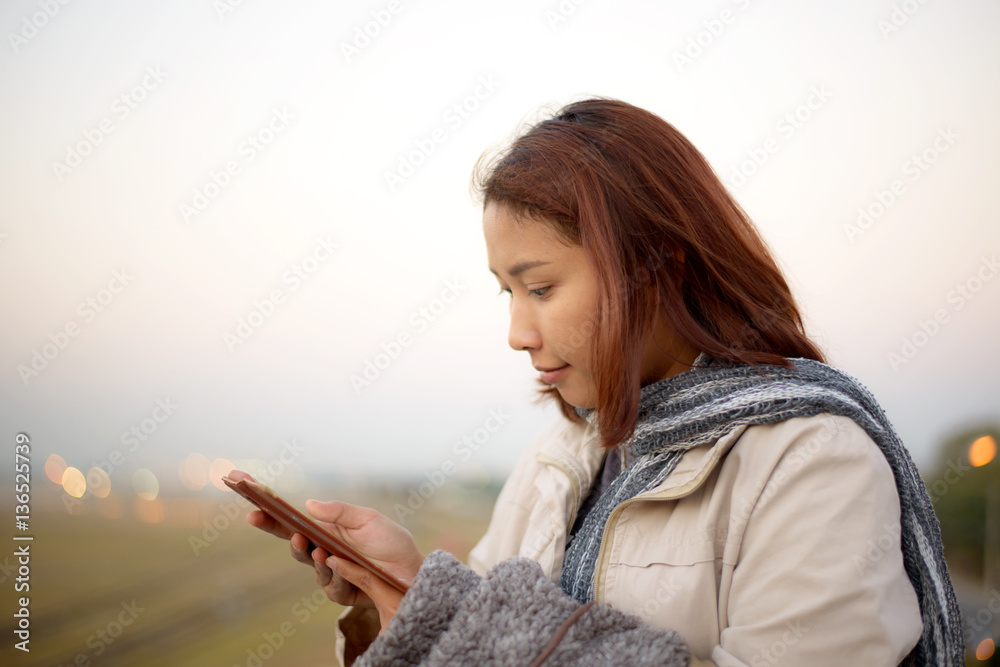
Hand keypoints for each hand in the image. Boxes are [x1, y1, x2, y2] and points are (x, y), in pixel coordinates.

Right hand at [233, 469, 422, 623]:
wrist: (411, 571)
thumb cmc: (389, 542)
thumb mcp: (367, 520)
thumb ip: (339, 512)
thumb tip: (308, 505)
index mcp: (326, 527)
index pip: (290, 516)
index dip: (267, 506)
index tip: (244, 488)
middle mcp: (322, 547)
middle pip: (288, 536)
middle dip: (269, 524)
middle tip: (256, 516)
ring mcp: (328, 570)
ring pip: (306, 560)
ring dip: (304, 551)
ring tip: (307, 541)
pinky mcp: (340, 589)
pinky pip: (329, 583)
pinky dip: (333, 572)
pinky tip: (336, 562)